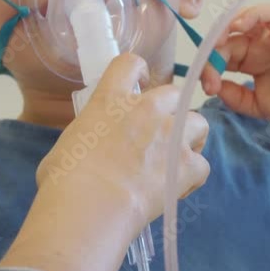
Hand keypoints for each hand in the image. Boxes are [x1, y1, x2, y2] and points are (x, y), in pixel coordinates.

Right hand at [38, 53, 210, 231]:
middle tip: (160, 131)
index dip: (138, 72)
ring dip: (190, 138)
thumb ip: (89, 134)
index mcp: (111, 99)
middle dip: (171, 110)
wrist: (90, 206)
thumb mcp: (70, 142)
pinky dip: (192, 176)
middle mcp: (147, 109)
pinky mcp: (187, 165)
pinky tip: (177, 188)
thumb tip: (92, 148)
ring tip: (177, 157)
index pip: (130, 64)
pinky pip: (202, 165)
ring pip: (198, 123)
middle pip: (174, 94)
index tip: (140, 84)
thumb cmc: (67, 179)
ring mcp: (171, 136)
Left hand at [201, 4, 269, 141]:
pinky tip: (238, 27)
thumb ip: (233, 96)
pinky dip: (251, 14)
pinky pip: (268, 13)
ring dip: (226, 27)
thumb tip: (212, 84)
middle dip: (213, 54)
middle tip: (209, 74)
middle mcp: (257, 46)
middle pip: (227, 39)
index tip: (207, 86)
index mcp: (249, 61)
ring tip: (217, 43)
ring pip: (244, 19)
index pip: (222, 56)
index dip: (210, 67)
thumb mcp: (254, 105)